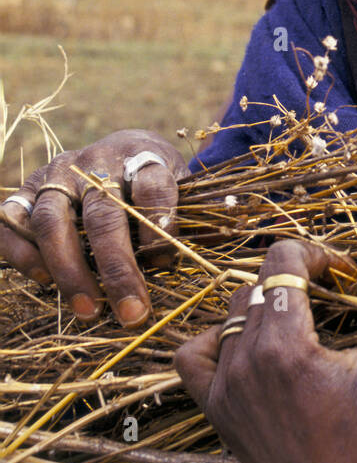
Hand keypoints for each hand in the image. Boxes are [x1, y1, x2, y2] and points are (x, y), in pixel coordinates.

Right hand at [0, 130, 186, 325]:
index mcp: (142, 156)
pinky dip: (22, 253)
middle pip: (102, 213)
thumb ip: (198, 214)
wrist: (120, 150)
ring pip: (52, 219)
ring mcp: (57, 174)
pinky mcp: (27, 188)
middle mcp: (95, 162)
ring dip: (68, 270)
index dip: (159, 224)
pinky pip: (11, 220)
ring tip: (88, 310)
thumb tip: (228, 236)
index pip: (151, 185)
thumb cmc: (155, 182)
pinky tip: (44, 281)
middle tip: (131, 313)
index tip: (166, 263)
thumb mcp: (183, 188)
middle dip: (116, 268)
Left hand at [175, 239, 356, 462]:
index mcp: (283, 346)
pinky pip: (192, 358)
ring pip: (234, 312)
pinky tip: (249, 346)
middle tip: (333, 299)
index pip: (283, 259)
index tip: (346, 276)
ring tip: (301, 322)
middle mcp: (244, 362)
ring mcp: (224, 388)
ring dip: (266, 305)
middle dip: (299, 278)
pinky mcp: (216, 412)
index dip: (318, 254)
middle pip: (261, 282)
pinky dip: (216, 340)